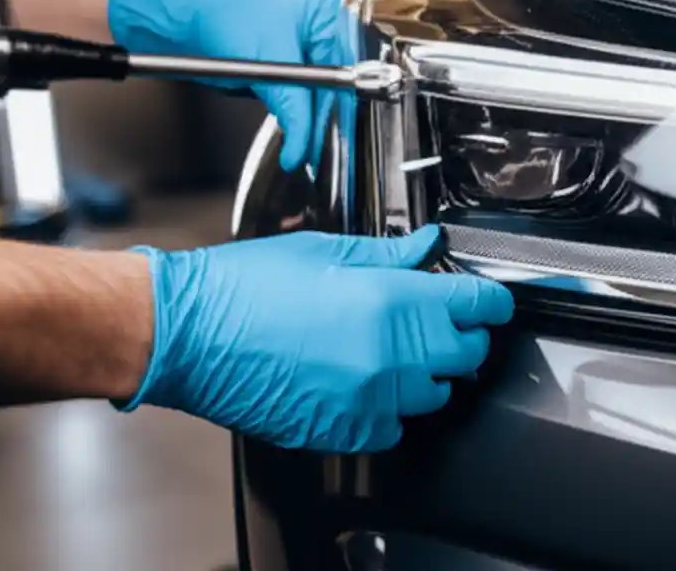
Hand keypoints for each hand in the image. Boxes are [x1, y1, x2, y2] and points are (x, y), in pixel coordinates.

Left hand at [107, 0, 353, 170]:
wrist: (184, 24)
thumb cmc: (217, 21)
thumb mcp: (266, 68)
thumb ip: (292, 110)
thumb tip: (304, 142)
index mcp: (326, 1)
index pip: (347, 60)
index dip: (342, 99)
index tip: (339, 131)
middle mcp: (323, 13)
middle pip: (339, 74)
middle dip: (324, 113)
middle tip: (316, 144)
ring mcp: (310, 31)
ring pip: (325, 83)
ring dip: (314, 115)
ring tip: (307, 143)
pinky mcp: (296, 50)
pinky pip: (311, 83)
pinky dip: (305, 106)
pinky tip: (304, 127)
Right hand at [119, 226, 513, 453]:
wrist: (186, 335)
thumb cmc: (243, 287)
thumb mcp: (324, 251)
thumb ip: (389, 254)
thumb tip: (428, 246)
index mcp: (391, 300)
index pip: (478, 305)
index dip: (490, 300)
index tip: (488, 300)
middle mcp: (390, 355)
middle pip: (468, 355)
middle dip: (462, 335)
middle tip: (438, 320)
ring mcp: (369, 398)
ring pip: (434, 395)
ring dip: (427, 373)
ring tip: (392, 350)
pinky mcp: (343, 430)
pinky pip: (393, 427)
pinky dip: (389, 409)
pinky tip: (364, 383)